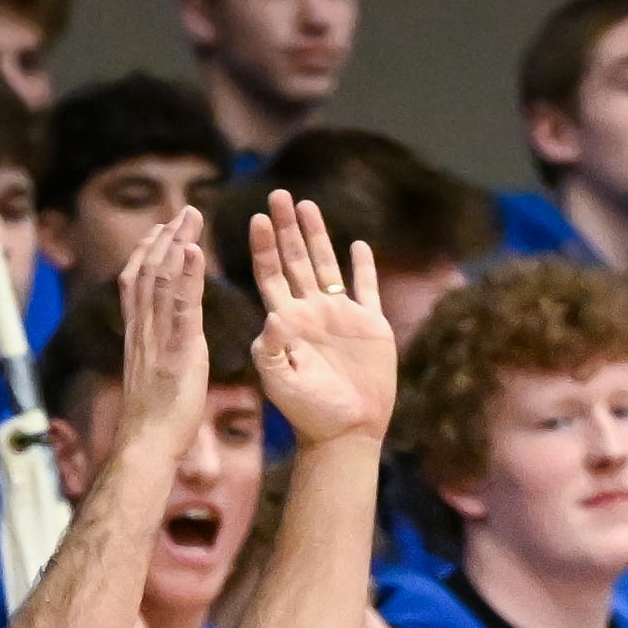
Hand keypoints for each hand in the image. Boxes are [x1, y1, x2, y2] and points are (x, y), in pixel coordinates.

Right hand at [116, 210, 209, 456]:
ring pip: (162, 280)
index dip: (149, 251)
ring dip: (177, 245)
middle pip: (150, 271)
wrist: (147, 444)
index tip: (162, 228)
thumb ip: (157, 350)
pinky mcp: (176, 352)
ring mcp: (157, 338)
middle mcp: (143, 329)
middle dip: (166, 238)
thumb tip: (161, 341)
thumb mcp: (154, 375)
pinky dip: (186, 277)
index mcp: (139, 334)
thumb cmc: (155, 419)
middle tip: (184, 211)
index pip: (138, 281)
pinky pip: (180, 308)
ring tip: (190, 218)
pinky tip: (194, 252)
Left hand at [248, 192, 397, 449]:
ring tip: (306, 205)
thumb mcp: (280, 381)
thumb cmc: (307, 412)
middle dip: (285, 227)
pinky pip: (366, 289)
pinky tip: (358, 245)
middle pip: (295, 260)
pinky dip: (363, 267)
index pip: (269, 274)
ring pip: (327, 266)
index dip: (263, 246)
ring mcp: (341, 317)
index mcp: (286, 321)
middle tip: (278, 194)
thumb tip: (275, 315)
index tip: (256, 217)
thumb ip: (272, 348)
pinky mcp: (370, 326)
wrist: (346, 433)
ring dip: (317, 235)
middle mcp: (310, 312)